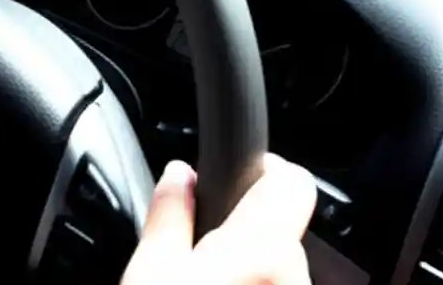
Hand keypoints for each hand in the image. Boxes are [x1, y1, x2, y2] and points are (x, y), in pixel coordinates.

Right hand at [122, 154, 316, 284]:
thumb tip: (176, 176)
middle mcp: (293, 276)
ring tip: (203, 281)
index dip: (264, 168)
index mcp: (262, 250)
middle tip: (198, 245)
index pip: (294, 181)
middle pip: (279, 226)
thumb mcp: (149, 274)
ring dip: (248, 264)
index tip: (233, 174)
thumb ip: (167, 216)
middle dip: (242, 227)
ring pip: (278, 264)